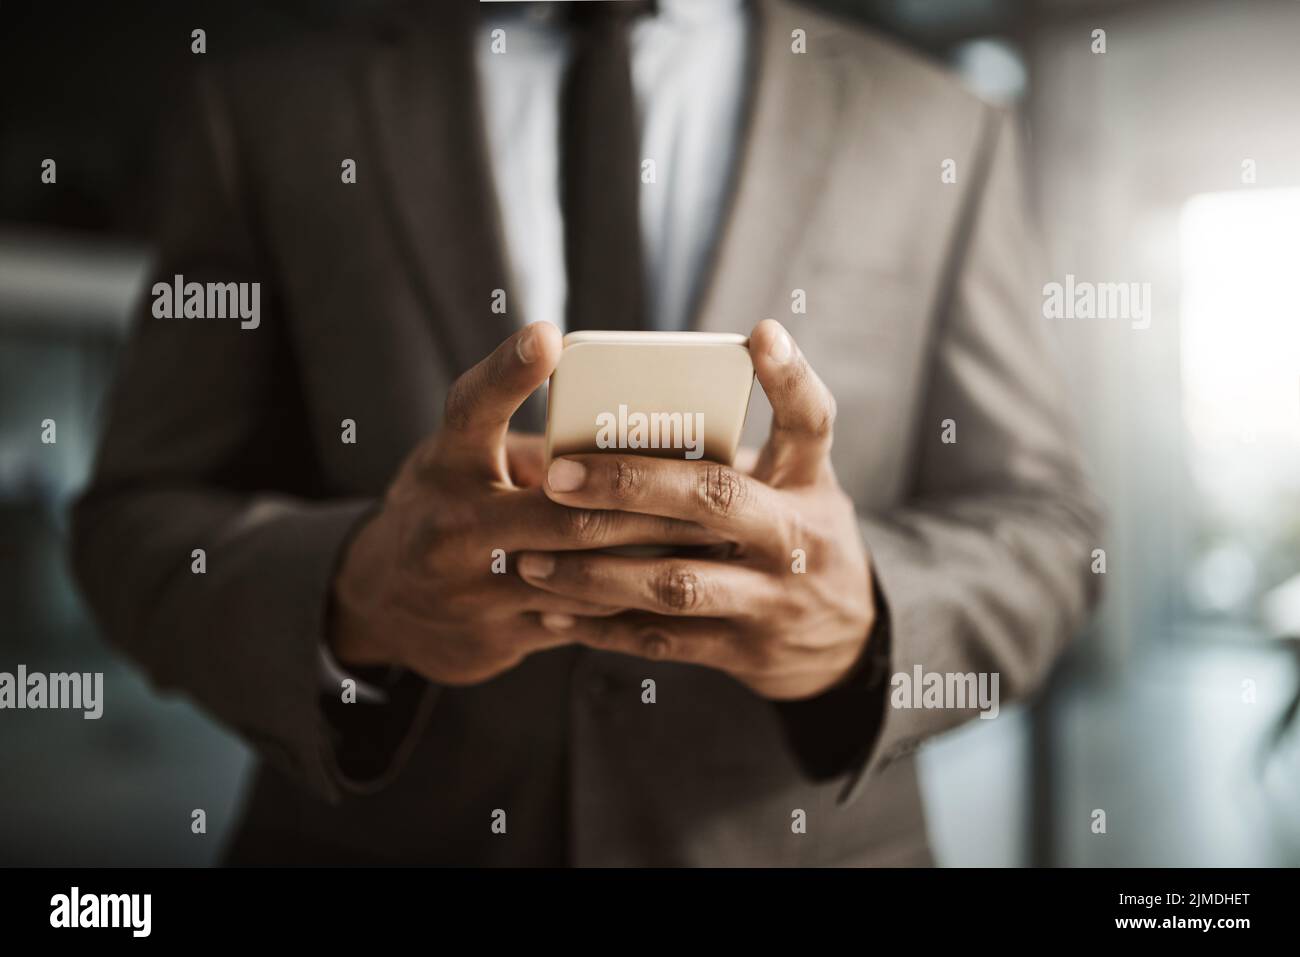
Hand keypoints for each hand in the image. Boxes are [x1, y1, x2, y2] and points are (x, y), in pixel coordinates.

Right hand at [329, 322, 720, 684]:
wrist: (382, 605)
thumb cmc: (443, 508)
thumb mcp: (462, 464)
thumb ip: (533, 450)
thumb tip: (635, 437)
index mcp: (444, 465)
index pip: (472, 409)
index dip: (509, 372)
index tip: (548, 335)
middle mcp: (452, 526)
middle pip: (564, 507)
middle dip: (643, 499)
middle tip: (707, 481)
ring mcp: (473, 588)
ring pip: (583, 570)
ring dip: (652, 553)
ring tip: (714, 536)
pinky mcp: (499, 635)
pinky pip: (582, 619)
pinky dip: (632, 598)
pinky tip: (678, 583)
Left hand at [516, 320, 874, 700]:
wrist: (851, 639)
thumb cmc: (795, 536)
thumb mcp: (795, 489)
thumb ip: (736, 456)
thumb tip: (627, 412)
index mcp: (808, 483)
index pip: (811, 421)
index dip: (790, 378)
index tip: (760, 334)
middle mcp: (795, 537)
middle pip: (718, 500)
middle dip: (632, 485)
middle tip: (559, 474)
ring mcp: (772, 599)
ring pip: (676, 583)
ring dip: (596, 572)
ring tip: (531, 558)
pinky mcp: (745, 651)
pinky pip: (663, 640)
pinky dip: (603, 628)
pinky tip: (552, 612)